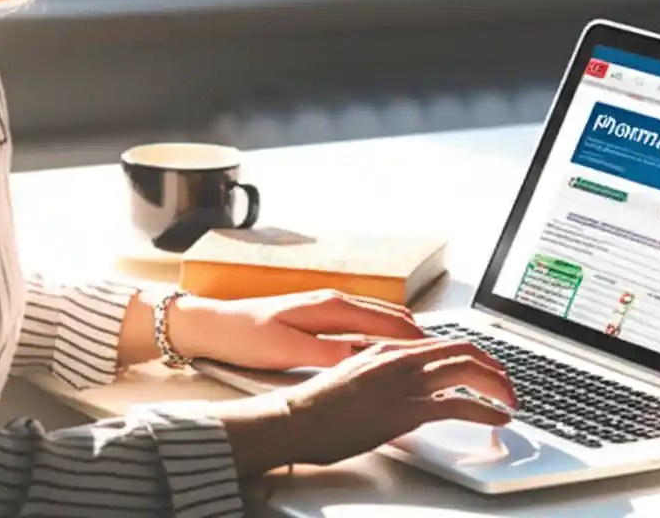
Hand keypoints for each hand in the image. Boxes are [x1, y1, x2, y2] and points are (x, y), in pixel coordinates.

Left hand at [168, 290, 424, 370]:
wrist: (213, 325)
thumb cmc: (245, 337)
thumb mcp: (287, 351)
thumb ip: (328, 354)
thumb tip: (364, 358)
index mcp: (331, 307)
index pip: (387, 322)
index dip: (416, 340)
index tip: (441, 354)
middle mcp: (334, 300)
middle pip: (390, 315)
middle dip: (419, 334)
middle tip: (446, 355)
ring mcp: (328, 306)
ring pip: (380, 316)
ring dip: (404, 332)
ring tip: (428, 352)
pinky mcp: (320, 315)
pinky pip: (364, 321)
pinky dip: (385, 332)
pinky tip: (389, 346)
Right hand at [218, 338, 517, 473]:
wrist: (294, 420)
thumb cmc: (317, 407)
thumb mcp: (356, 379)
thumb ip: (385, 378)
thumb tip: (408, 392)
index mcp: (387, 348)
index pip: (443, 343)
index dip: (473, 354)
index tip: (487, 368)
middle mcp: (399, 358)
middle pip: (463, 350)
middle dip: (493, 366)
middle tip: (507, 384)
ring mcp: (403, 382)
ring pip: (467, 371)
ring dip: (497, 386)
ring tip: (510, 400)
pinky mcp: (404, 410)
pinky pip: (457, 405)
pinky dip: (485, 410)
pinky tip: (496, 418)